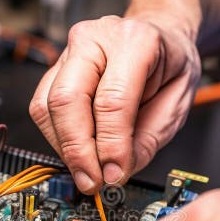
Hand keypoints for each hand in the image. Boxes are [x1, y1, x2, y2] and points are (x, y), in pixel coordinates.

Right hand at [29, 15, 200, 193]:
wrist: (160, 39)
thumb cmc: (170, 66)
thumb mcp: (177, 105)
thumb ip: (147, 140)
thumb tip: (114, 171)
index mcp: (134, 41)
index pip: (112, 100)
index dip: (111, 145)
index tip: (114, 175)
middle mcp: (95, 39)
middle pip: (67, 99)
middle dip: (77, 150)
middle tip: (92, 181)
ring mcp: (69, 52)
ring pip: (47, 107)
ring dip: (64, 148)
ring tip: (88, 170)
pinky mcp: (54, 70)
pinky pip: (42, 109)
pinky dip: (57, 138)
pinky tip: (78, 151)